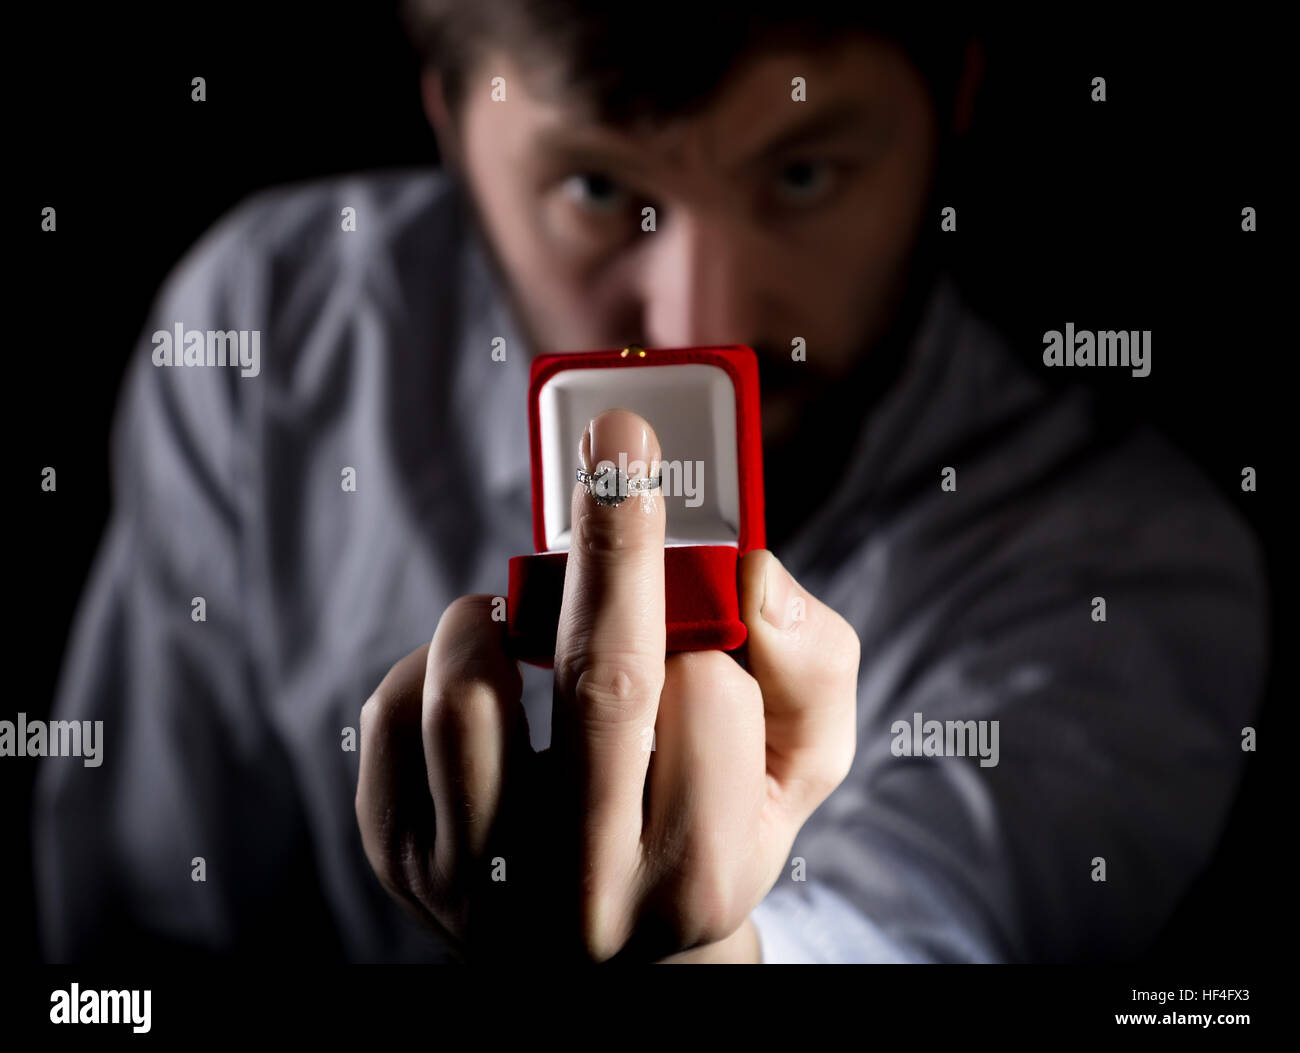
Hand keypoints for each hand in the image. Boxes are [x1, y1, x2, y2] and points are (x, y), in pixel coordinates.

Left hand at [355, 409, 859, 961]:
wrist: (609, 942)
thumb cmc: (712, 822)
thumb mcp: (799, 759)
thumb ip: (811, 663)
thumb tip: (750, 574)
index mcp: (699, 875)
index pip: (708, 702)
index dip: (699, 622)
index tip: (681, 524)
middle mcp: (587, 901)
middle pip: (599, 689)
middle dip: (615, 542)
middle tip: (618, 437)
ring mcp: (479, 888)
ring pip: (471, 696)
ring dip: (501, 617)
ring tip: (530, 624)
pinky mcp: (399, 857)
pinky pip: (395, 710)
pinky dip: (439, 660)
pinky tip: (488, 681)